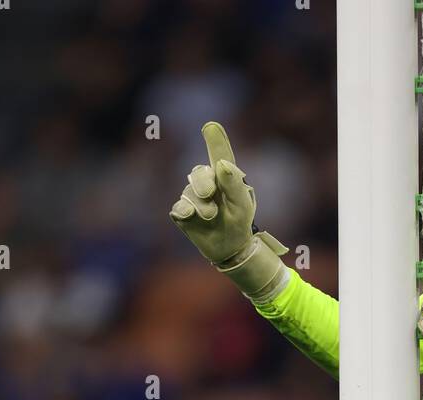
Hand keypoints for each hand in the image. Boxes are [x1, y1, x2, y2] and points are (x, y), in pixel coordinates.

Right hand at [169, 122, 288, 300]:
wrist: (231, 249)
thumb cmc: (240, 223)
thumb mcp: (243, 205)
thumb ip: (234, 185)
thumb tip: (222, 165)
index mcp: (224, 177)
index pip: (219, 156)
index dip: (215, 141)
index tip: (211, 127)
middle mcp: (207, 183)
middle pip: (198, 174)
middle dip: (203, 182)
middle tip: (210, 194)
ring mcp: (193, 198)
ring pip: (189, 192)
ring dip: (200, 204)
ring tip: (211, 217)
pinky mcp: (183, 213)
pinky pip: (179, 207)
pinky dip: (185, 211)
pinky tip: (189, 216)